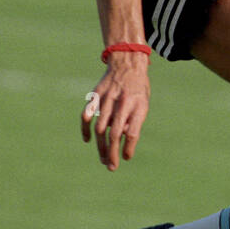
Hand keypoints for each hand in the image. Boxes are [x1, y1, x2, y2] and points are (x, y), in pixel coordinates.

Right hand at [81, 55, 150, 170]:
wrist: (127, 61)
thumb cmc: (137, 87)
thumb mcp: (143, 102)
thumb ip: (134, 120)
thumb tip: (122, 138)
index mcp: (138, 105)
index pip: (133, 132)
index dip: (129, 147)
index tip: (126, 158)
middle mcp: (122, 103)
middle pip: (114, 133)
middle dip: (112, 153)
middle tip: (111, 167)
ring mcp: (107, 99)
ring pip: (100, 128)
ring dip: (100, 146)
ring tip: (103, 158)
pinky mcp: (95, 95)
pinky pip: (87, 115)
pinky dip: (86, 128)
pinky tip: (88, 140)